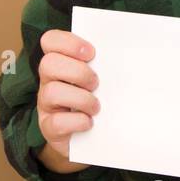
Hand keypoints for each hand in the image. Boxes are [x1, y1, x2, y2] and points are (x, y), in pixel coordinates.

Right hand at [36, 29, 99, 162]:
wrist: (93, 139)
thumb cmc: (99, 102)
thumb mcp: (102, 80)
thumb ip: (107, 65)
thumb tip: (133, 56)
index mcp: (60, 64)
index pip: (50, 41)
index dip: (68, 43)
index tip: (91, 53)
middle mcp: (49, 81)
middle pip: (48, 64)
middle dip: (78, 72)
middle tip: (96, 83)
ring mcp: (47, 106)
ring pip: (51, 92)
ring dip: (81, 98)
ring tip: (96, 107)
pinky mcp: (50, 129)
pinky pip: (56, 122)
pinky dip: (76, 121)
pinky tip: (89, 122)